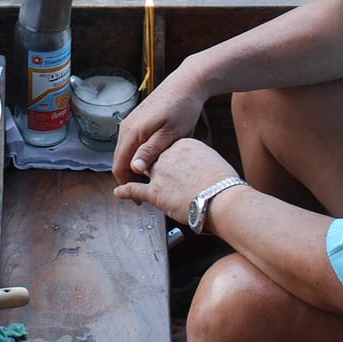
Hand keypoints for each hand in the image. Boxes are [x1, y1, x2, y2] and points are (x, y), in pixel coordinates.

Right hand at [111, 69, 208, 185]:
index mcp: (132, 132)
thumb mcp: (170, 134)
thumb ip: (151, 151)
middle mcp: (126, 127)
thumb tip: (133, 169)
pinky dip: (137, 156)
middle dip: (129, 178)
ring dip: (134, 167)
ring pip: (126, 152)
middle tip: (146, 193)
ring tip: (150, 180)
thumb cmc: (182, 108)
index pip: (119, 165)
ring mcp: (131, 122)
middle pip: (120, 159)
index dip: (126, 184)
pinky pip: (132, 143)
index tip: (139, 199)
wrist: (187, 84)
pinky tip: (152, 162)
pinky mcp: (138, 120)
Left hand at [112, 137, 237, 228]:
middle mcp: (168, 155)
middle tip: (159, 176)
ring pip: (143, 172)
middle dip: (154, 167)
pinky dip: (126, 191)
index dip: (170, 159)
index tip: (174, 165)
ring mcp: (159, 173)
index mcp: (183, 145)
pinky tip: (119, 192)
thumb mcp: (212, 161)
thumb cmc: (223, 183)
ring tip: (134, 180)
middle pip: (155, 159)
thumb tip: (203, 166)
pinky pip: (135, 189)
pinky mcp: (155, 191)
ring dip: (138, 177)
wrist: (221, 196)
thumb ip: (202, 161)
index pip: (170, 149)